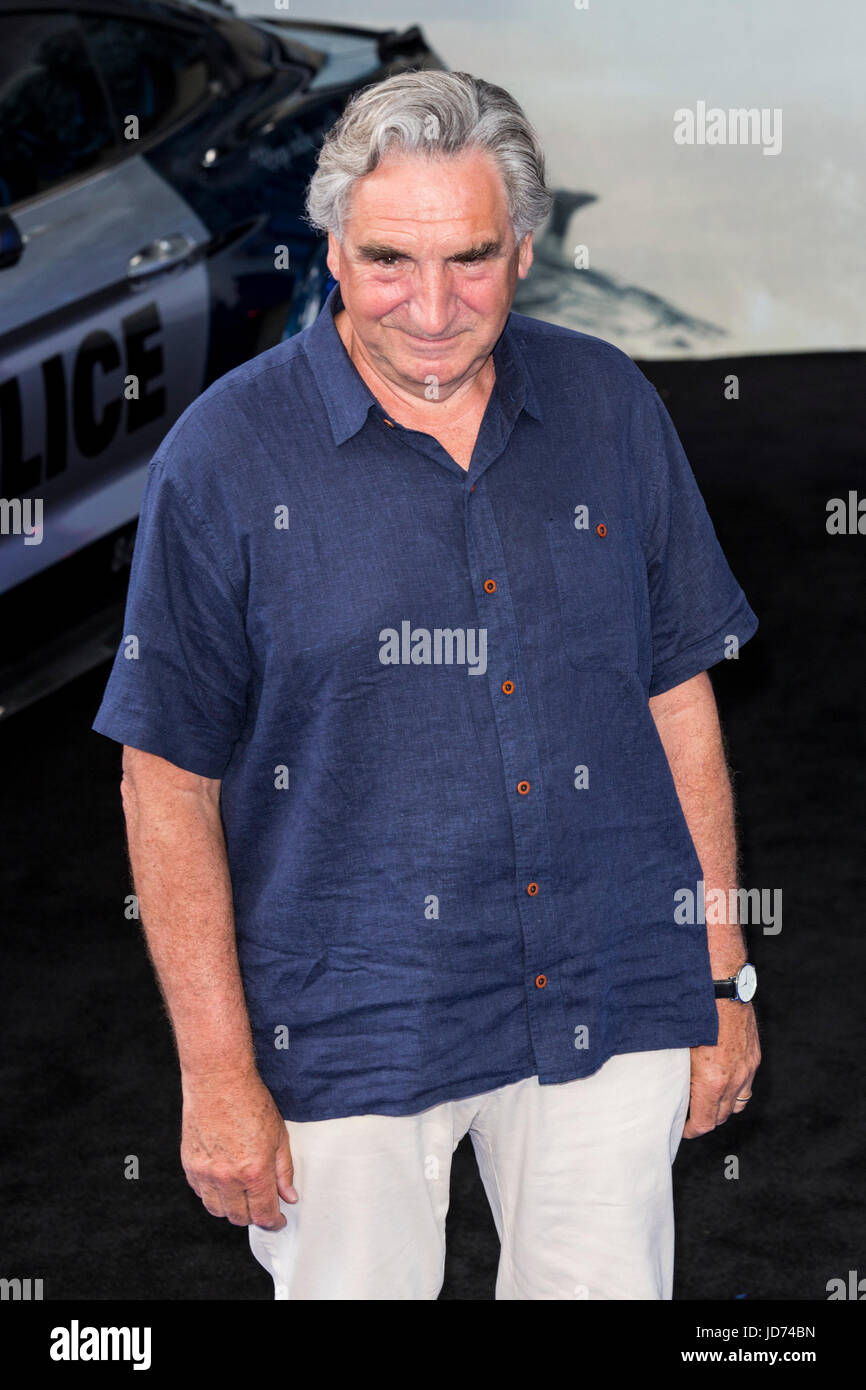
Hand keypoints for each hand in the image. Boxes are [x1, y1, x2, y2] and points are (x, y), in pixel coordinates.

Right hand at [180, 1068, 296, 1226]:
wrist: (218, 1080)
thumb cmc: (250, 1101)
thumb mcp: (279, 1136)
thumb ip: (284, 1171)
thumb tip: (288, 1197)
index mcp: (254, 1171)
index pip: (263, 1214)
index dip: (273, 1221)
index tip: (277, 1220)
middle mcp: (227, 1177)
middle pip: (239, 1217)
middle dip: (253, 1215)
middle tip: (261, 1204)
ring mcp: (205, 1172)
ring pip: (217, 1209)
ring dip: (231, 1208)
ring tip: (242, 1194)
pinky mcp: (189, 1164)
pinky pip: (200, 1192)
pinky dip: (212, 1193)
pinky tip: (222, 1180)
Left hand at [682, 1001, 760, 1137]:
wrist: (722, 989)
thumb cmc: (695, 1015)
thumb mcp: (678, 1048)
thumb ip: (677, 1074)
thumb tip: (666, 1087)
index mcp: (712, 1081)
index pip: (704, 1122)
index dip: (690, 1130)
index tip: (681, 1128)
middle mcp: (734, 1079)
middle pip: (721, 1116)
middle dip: (705, 1119)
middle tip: (689, 1114)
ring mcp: (747, 1069)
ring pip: (738, 1103)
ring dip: (722, 1107)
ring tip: (706, 1100)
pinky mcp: (754, 1058)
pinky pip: (747, 1085)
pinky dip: (735, 1089)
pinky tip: (723, 1080)